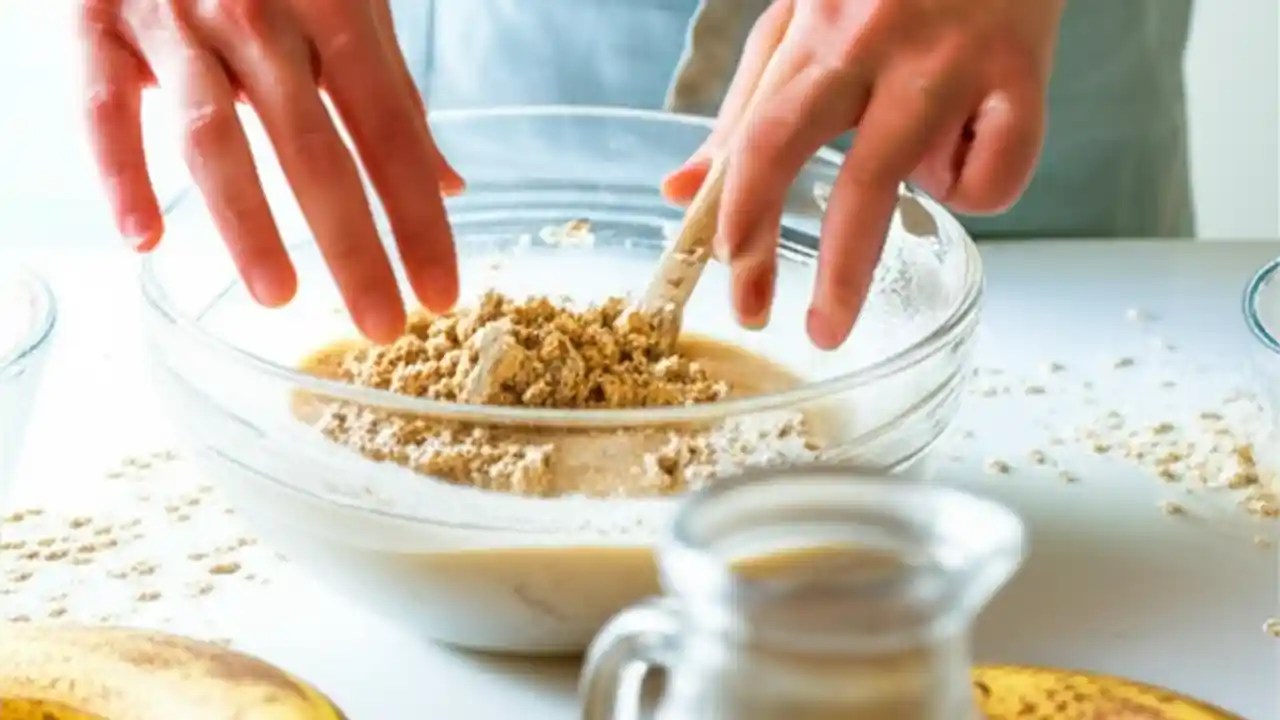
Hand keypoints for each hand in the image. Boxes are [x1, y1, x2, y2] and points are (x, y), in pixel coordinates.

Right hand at [80, 0, 462, 342]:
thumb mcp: (348, 2)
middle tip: (380, 325)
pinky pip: (105, 106)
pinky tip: (146, 239)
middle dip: (352, 245)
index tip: (440, 291)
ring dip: (249, 222)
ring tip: (281, 298)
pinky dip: (120, 172)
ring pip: (215, 135)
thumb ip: (391, 92)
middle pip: (314, 148)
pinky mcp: (97, 23)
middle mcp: (260, 15)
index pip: (390, 132)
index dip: (418, 216)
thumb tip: (446, 182)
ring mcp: (175, 18)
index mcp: (335, 8)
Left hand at [662, 0, 1064, 348]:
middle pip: (825, 171)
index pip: (759, 136)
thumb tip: (683, 188)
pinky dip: (972, 189)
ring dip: (858, 267)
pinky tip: (961, 157)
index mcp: (818, 26)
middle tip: (769, 320)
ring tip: (841, 309)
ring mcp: (955, 61)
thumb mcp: (805, 15)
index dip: (737, 211)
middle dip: (794, 263)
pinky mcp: (1023, 73)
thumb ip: (747, 105)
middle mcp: (881, 44)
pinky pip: (994, 179)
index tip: (721, 269)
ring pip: (902, 188)